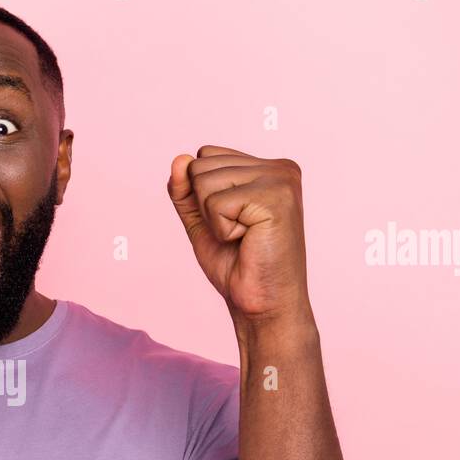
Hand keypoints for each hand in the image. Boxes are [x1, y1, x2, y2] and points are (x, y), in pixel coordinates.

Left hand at [167, 146, 311, 327]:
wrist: (261, 304)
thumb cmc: (237, 265)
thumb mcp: (201, 221)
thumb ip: (186, 190)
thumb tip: (178, 159)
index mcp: (267, 167)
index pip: (205, 155)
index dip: (201, 196)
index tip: (231, 222)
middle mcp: (279, 167)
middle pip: (201, 164)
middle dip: (205, 207)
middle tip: (237, 234)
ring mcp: (281, 179)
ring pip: (205, 182)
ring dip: (214, 220)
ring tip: (244, 238)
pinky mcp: (276, 198)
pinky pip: (216, 203)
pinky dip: (222, 230)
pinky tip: (248, 241)